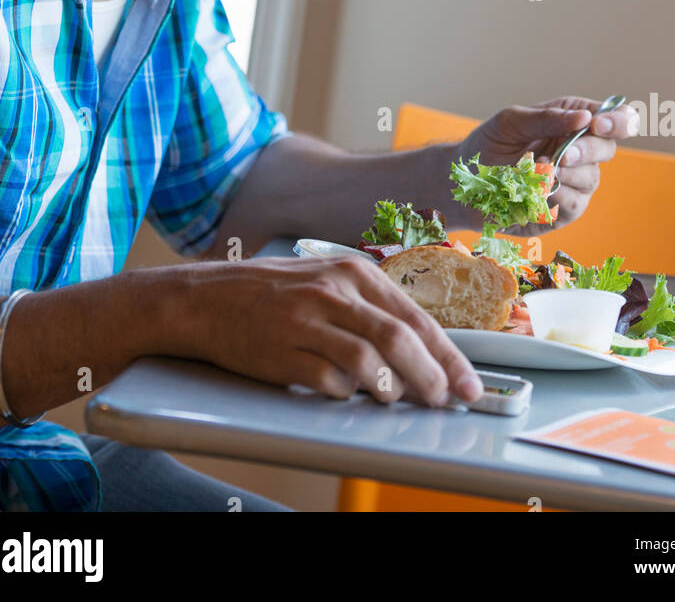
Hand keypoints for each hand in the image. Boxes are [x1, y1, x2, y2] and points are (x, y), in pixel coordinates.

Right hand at [183, 255, 484, 407]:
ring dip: (394, 389)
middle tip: (446, 400)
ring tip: (398, 401)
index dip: (448, 355)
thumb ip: (369, 309)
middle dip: (433, 376)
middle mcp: (334, 292)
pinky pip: (329, 380)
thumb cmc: (273, 294)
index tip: (467, 383)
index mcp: (353, 273)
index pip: (416, 317)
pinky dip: (347, 393)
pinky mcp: (283, 352)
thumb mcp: (327, 283)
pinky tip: (348, 395)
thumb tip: (418, 350)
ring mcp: (308, 321)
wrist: (207, 300)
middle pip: (401, 339)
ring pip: (371, 362)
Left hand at [459, 95, 636, 230]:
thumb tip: (584, 117)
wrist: (466, 181)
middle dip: (589, 150)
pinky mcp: (564, 210)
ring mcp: (575, 181)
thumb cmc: (489, 144)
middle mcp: (580, 150)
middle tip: (564, 155)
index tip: (597, 125)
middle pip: (608, 148)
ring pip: (591, 177)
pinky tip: (539, 191)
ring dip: (567, 175)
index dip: (616, 120)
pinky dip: (558, 196)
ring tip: (537, 171)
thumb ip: (546, 119)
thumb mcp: (512, 122)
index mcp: (572, 121)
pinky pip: (575, 203)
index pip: (613, 118)